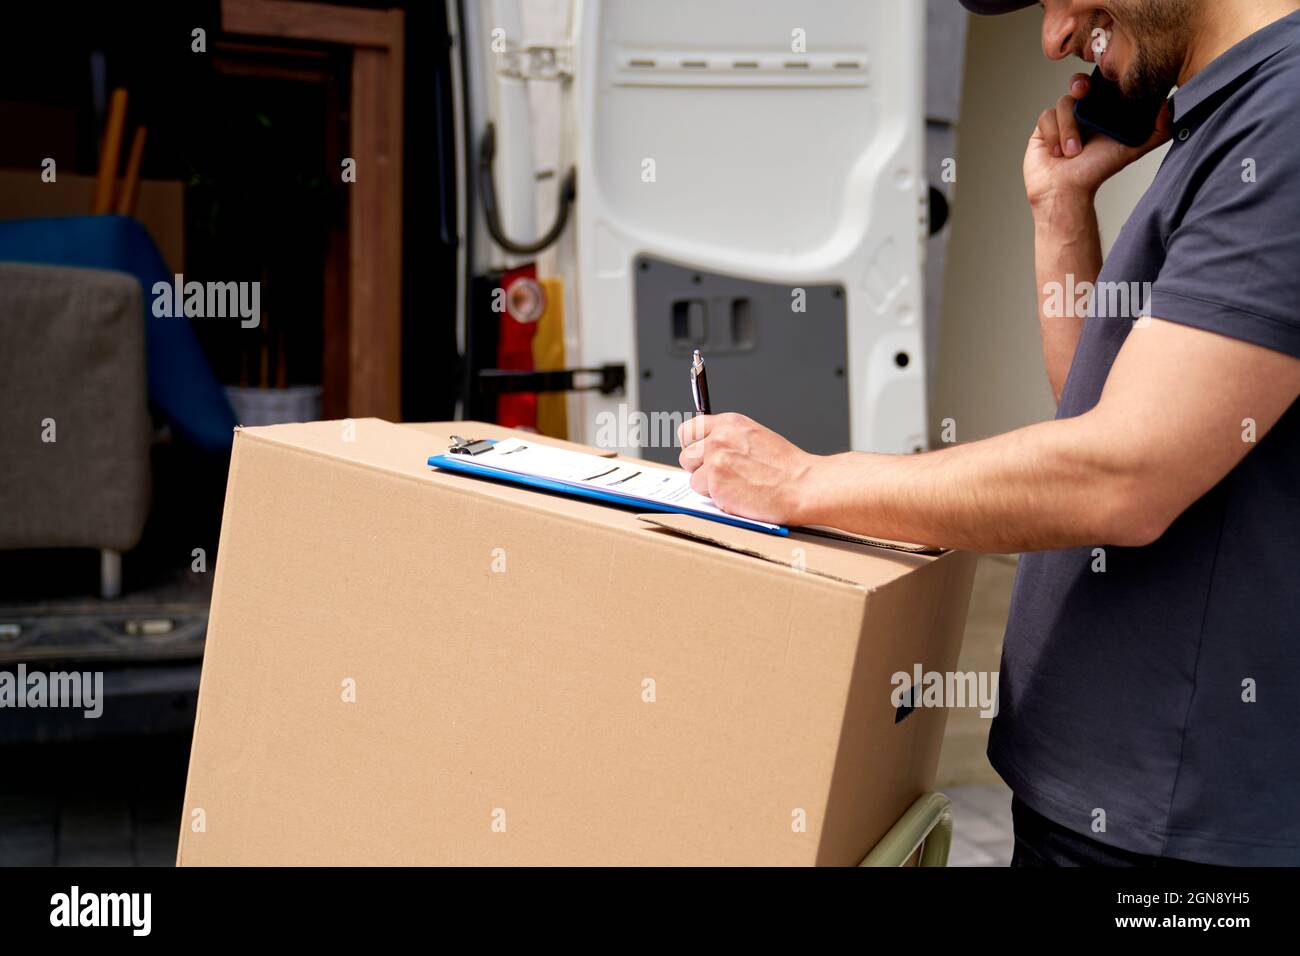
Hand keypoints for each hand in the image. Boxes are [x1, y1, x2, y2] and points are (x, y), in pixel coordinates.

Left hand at [677, 413, 816, 525]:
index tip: (700, 456)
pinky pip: (702, 495)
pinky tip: (738, 495)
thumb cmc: (785, 468)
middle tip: (722, 476)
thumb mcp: (754, 438)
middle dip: (699, 469)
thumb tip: (706, 449)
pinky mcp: (715, 482)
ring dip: (708, 486)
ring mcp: (715, 459)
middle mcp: (719, 437)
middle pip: (686, 455)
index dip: (693, 446)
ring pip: (693, 477)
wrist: (802, 485)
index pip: (689, 430)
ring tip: (735, 486)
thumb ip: (728, 439)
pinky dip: (717, 499)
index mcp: (729, 423)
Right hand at [1023, 73, 1170, 211]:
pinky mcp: (1043, 128)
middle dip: (1079, 84)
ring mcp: (1061, 120)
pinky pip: (1046, 117)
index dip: (1102, 78)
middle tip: (1082, 92)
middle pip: (1079, 83)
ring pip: (1063, 104)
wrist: (1065, 192)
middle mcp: (1081, 114)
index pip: (1102, 85)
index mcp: (1102, 114)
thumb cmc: (1095, 172)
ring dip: (1069, 129)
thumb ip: (1156, 131)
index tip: (1103, 81)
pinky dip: (1053, 134)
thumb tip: (1168, 106)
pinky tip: (1057, 152)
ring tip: (1072, 152)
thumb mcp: (1131, 149)